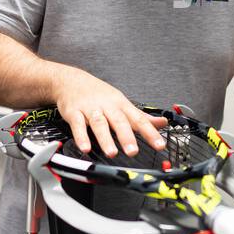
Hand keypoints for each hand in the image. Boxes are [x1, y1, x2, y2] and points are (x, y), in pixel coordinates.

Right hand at [53, 67, 167, 157]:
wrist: (71, 80)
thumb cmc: (99, 94)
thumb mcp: (122, 102)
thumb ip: (141, 116)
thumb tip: (162, 122)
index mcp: (121, 105)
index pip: (139, 120)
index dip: (150, 133)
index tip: (160, 145)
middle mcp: (107, 106)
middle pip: (119, 121)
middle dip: (127, 137)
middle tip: (133, 152)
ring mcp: (90, 109)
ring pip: (99, 124)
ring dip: (105, 139)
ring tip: (112, 153)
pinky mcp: (74, 112)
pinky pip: (78, 125)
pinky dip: (81, 136)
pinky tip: (85, 147)